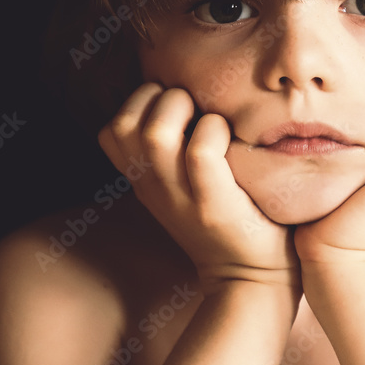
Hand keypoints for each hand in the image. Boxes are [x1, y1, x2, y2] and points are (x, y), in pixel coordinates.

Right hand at [98, 83, 299, 290]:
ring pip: (156, 133)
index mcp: (143, 180)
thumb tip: (181, 90)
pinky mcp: (214, 205)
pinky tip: (231, 138)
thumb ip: (171, 146)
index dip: (141, 103)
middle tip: (194, 108)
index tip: (177, 107)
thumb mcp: (183, 183)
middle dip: (160, 97)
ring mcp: (180, 198)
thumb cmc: (228, 212)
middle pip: (124, 124)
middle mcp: (153, 188)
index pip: (111, 129)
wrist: (253, 275)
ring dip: (184, 110)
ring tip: (209, 119)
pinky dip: (215, 130)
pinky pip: (201, 151)